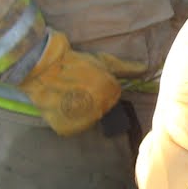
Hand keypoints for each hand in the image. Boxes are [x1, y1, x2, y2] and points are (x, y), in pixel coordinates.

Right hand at [20, 30, 145, 136]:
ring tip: (68, 96)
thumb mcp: (102, 60)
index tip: (88, 80)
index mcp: (110, 90)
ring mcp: (82, 119)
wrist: (41, 66)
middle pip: (102, 109)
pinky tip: (61, 106)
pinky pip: (72, 127)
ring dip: (81, 111)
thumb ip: (126, 68)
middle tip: (76, 88)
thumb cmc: (74, 61)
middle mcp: (99, 107)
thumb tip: (146, 68)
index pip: (113, 97)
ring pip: (88, 119)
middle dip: (92, 99)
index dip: (101, 87)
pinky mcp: (67, 128)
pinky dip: (67, 120)